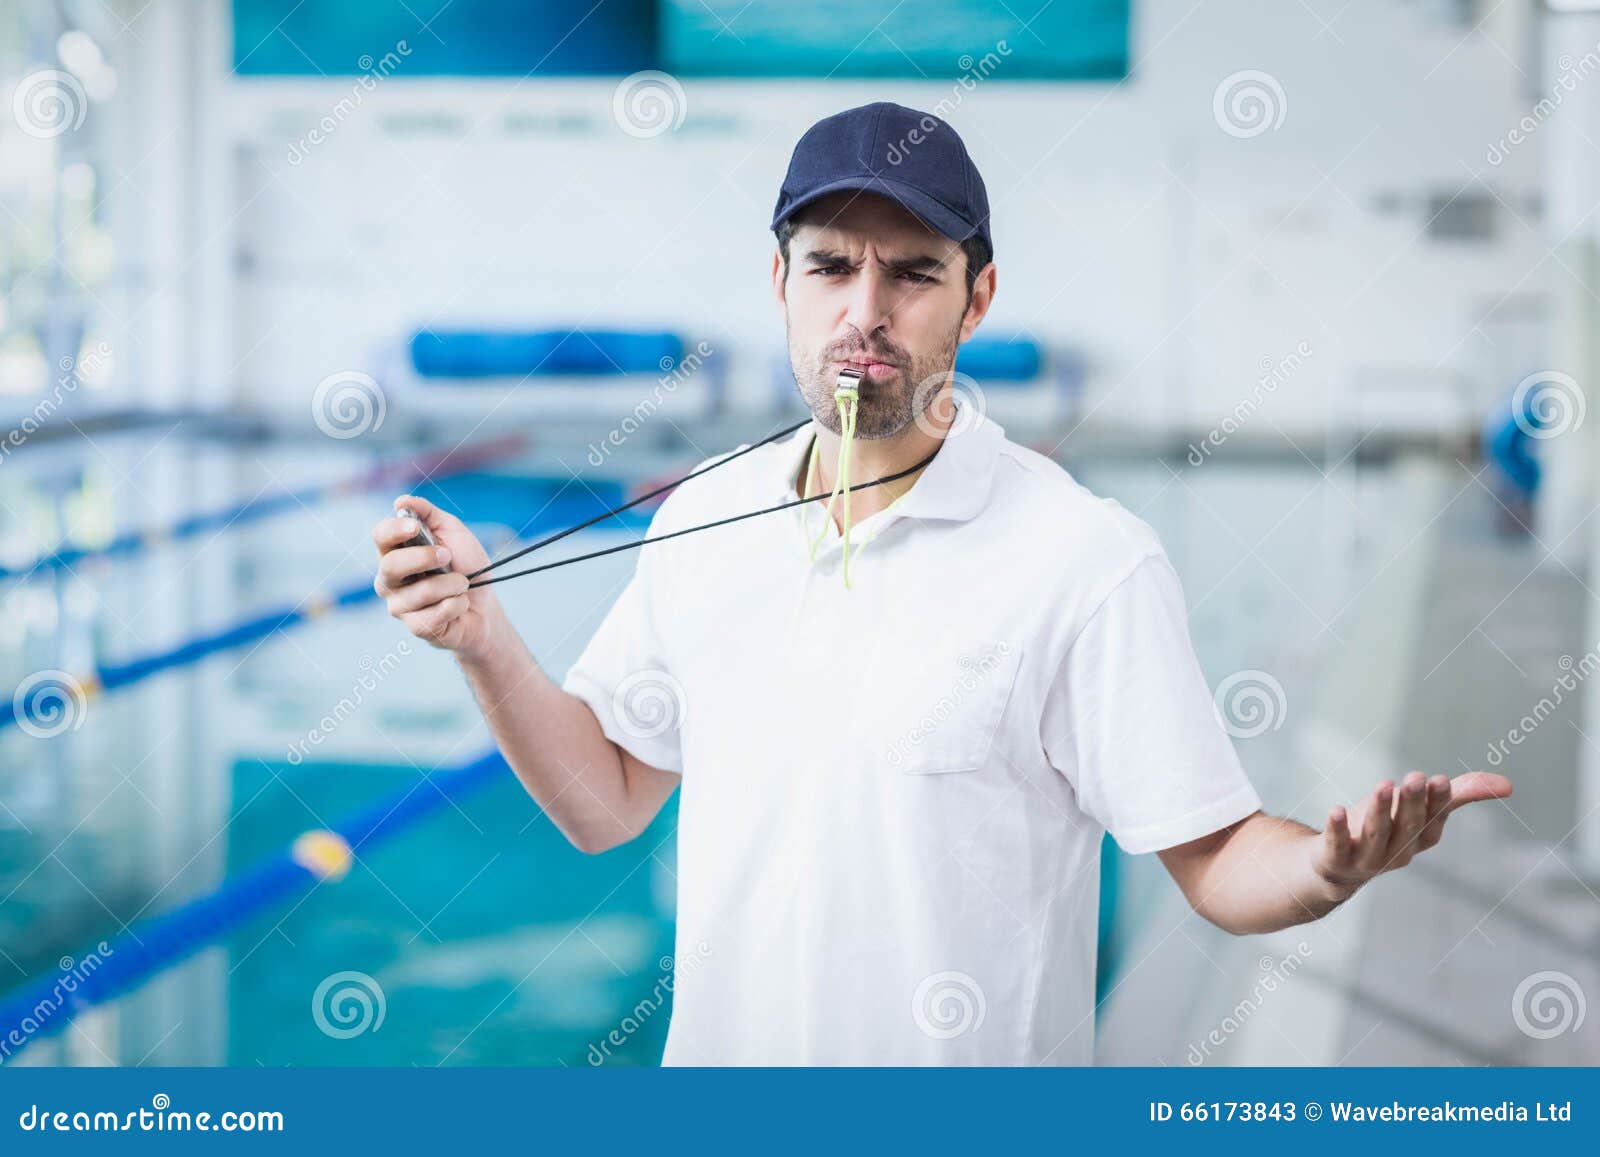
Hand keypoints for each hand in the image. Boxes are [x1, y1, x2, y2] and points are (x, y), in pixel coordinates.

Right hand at [372, 495, 500, 656]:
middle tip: (448, 556)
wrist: (486, 605)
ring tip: (462, 584)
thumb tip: (401, 501)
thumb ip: (428, 514)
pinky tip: (460, 604)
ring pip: (420, 592)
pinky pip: (434, 614)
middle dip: (424, 558)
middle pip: (391, 566)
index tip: (414, 527)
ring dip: (452, 584)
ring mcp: (400, 605)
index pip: (381, 536)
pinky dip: (457, 604)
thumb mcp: (453, 533)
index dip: (394, 530)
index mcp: (396, 551)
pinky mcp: (416, 627)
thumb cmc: (466, 566)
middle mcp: (390, 579)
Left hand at [1313, 770, 1512, 901]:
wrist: (1336, 868)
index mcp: (1420, 839)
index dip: (1436, 802)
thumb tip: (1509, 785)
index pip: (1432, 820)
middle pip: (1406, 826)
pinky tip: (1336, 809)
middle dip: (1411, 802)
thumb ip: (1458, 794)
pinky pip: (1337, 845)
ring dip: (1379, 810)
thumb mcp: (1419, 808)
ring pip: (1376, 834)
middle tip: (1414, 776)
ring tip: (1383, 784)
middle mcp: (1398, 852)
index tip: (1439, 780)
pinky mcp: (1335, 858)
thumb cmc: (1384, 829)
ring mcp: (1366, 858)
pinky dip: (1337, 828)